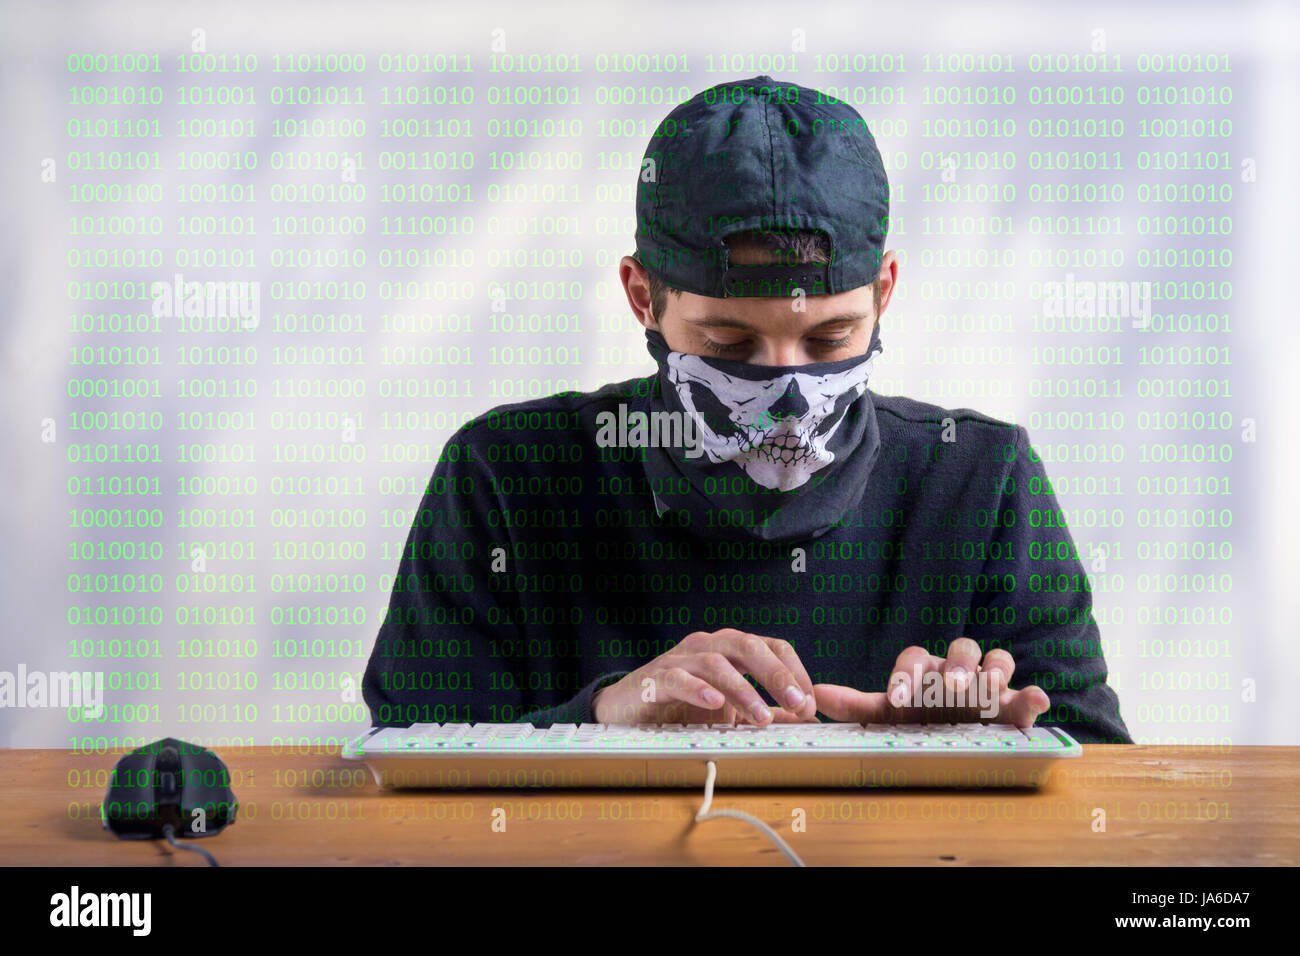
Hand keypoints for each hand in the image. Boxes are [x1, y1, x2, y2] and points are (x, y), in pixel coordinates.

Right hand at [592, 628, 819, 725]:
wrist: (627, 711)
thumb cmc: (681, 707)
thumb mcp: (731, 711)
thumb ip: (766, 712)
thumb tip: (807, 719)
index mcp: (730, 649)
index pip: (772, 646)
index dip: (795, 671)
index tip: (810, 703)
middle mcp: (708, 646)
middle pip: (749, 646)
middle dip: (777, 675)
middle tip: (798, 704)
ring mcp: (680, 659)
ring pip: (716, 662)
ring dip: (743, 690)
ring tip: (761, 717)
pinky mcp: (654, 678)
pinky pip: (678, 678)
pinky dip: (698, 689)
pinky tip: (715, 704)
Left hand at [813, 637, 1050, 727]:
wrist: (953, 741)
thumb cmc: (919, 722)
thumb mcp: (889, 717)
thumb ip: (856, 707)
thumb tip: (815, 697)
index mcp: (925, 670)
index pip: (914, 658)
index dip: (904, 675)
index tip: (897, 697)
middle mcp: (958, 670)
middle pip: (960, 648)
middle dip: (956, 664)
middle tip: (950, 687)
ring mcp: (989, 684)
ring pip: (997, 659)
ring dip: (995, 670)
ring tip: (991, 687)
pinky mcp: (1015, 704)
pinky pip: (1028, 693)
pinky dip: (1034, 694)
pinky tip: (1039, 699)